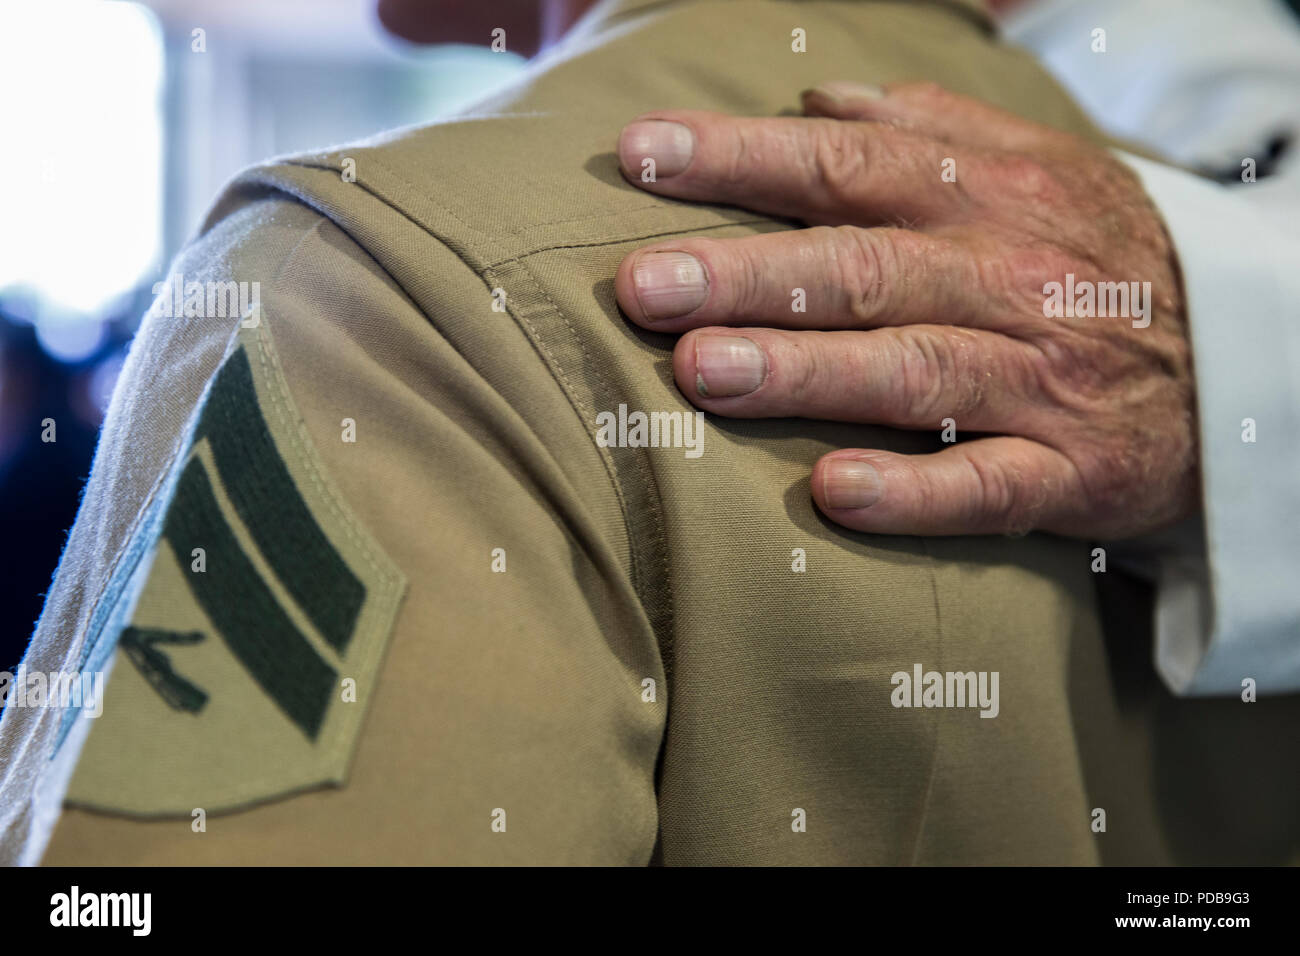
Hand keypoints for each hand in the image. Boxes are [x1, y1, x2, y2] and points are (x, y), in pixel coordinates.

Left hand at [613, 82, 1197, 538]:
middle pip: (862, 268)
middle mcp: (1006, 280)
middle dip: (746, 273)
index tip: (637, 157)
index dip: (738, 159)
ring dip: (805, 371)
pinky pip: (989, 483)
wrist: (1240, 362)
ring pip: (913, 370)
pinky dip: (916, 489)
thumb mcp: (1034, 169)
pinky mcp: (1072, 471)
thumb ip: (928, 130)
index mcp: (984, 199)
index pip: (843, 166)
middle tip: (642, 286)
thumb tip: (815, 98)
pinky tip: (836, 494)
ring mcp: (1039, 379)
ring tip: (702, 372)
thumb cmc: (1098, 261)